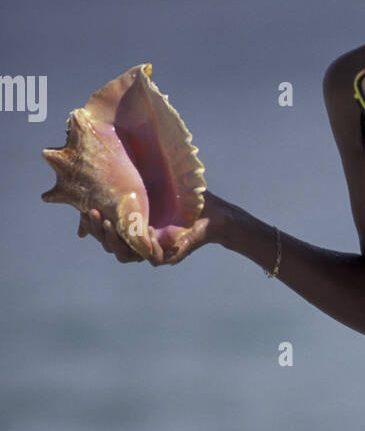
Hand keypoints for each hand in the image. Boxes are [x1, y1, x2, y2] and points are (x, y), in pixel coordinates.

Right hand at [77, 190, 226, 266]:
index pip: (104, 235)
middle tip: (93, 212)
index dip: (92, 226)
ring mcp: (153, 252)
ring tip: (110, 221)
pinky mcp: (170, 256)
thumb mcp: (151, 189)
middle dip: (98, 231)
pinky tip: (146, 229)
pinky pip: (152, 257)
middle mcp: (139, 244)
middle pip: (110, 247)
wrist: (213, 211)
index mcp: (132, 231)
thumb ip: (128, 187)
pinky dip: (147, 245)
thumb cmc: (182, 199)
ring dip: (115, 240)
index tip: (85, 209)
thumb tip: (103, 174)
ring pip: (125, 256)